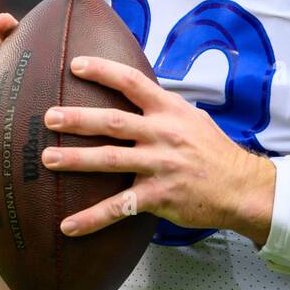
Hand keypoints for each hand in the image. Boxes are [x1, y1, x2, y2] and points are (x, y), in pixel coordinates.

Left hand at [39, 55, 275, 246]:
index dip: (103, 71)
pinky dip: (92, 218)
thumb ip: (164, 107)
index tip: (75, 65)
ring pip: (110, 160)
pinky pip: (119, 208)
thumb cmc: (214, 151)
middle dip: (78, 119)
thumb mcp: (193, 118)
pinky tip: (68, 225)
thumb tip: (138, 92)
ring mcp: (160, 165)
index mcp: (169, 110)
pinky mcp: (159, 196)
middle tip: (49, 116)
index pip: (132, 83)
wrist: (241, 187)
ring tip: (48, 159)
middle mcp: (162, 134)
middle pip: (113, 122)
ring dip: (76, 160)